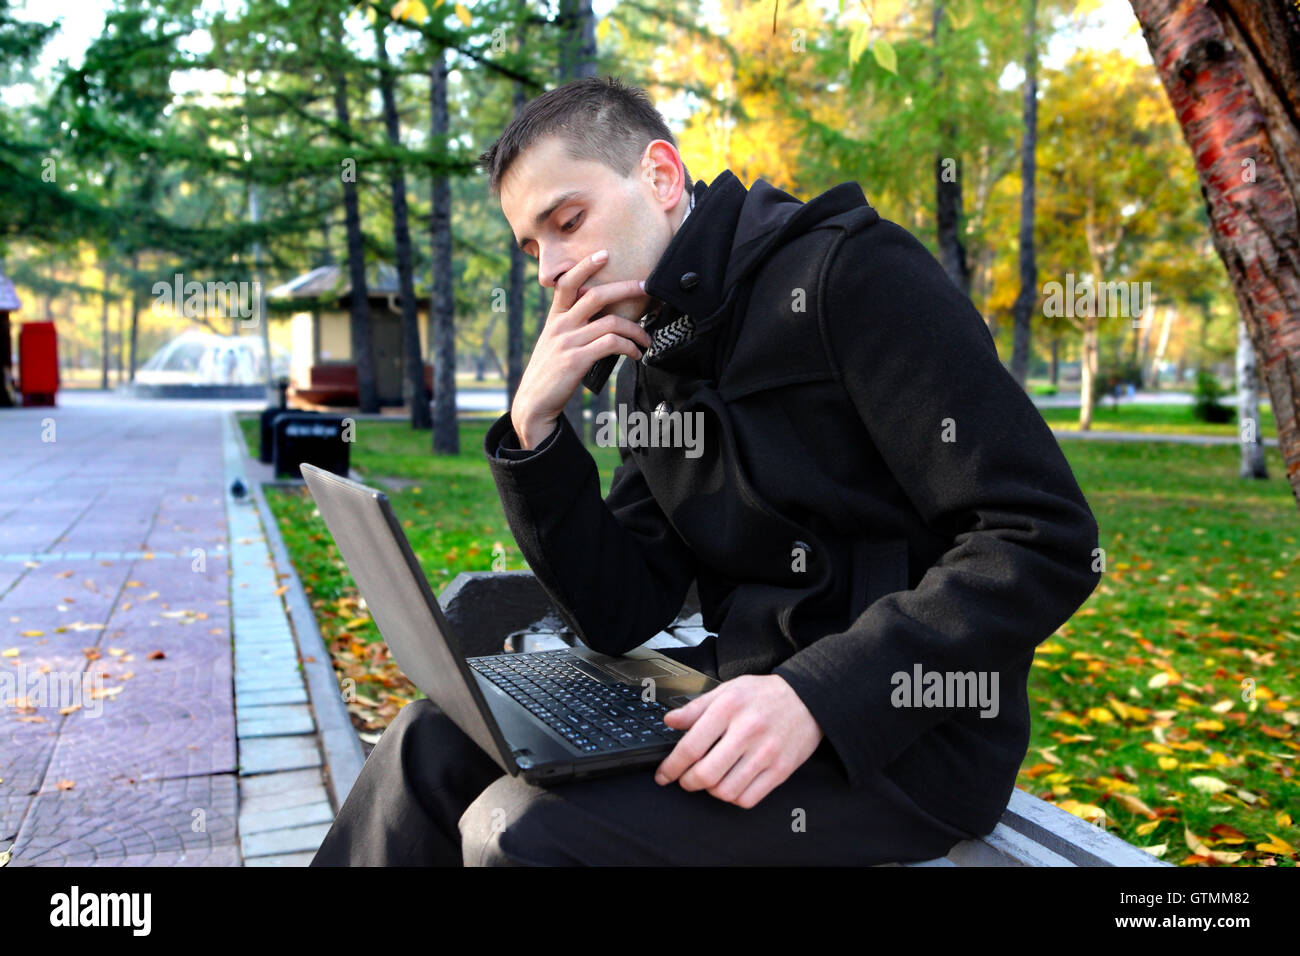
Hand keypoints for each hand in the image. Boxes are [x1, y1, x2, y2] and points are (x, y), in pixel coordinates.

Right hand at [512, 248, 652, 447]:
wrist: (534, 403)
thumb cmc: (550, 373)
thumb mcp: (554, 343)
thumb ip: (571, 327)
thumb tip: (601, 320)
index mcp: (555, 318)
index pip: (567, 283)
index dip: (585, 266)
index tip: (604, 254)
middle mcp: (560, 325)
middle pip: (596, 295)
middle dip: (626, 288)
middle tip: (647, 288)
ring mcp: (568, 342)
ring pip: (611, 322)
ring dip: (636, 329)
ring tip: (646, 339)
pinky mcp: (576, 360)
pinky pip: (611, 344)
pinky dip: (629, 347)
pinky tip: (635, 355)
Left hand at [654, 674, 823, 808]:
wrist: (808, 698)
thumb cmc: (764, 694)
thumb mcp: (728, 690)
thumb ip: (696, 707)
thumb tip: (670, 721)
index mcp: (728, 708)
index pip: (691, 747)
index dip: (671, 767)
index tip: (664, 775)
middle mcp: (747, 731)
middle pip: (705, 775)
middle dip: (688, 783)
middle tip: (686, 779)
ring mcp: (766, 753)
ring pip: (725, 791)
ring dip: (711, 791)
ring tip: (711, 780)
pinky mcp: (780, 770)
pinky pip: (748, 799)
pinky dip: (734, 798)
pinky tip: (732, 784)